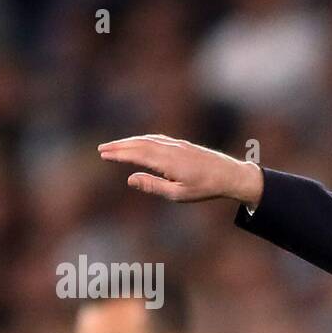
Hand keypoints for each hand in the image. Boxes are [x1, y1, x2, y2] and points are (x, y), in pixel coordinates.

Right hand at [97, 134, 263, 206]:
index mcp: (167, 161)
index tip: (103, 154)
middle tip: (102, 149)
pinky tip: (139, 142)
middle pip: (139, 144)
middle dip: (119, 146)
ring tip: (116, 146)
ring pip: (148, 139)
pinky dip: (143, 139)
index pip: (136, 154)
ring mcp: (176, 144)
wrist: (230, 175)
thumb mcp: (178, 194)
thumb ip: (153, 186)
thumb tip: (130, 179)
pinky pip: (157, 138)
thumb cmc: (205, 188)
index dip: (118, 154)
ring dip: (130, 141)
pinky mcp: (182, 144)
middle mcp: (170, 148)